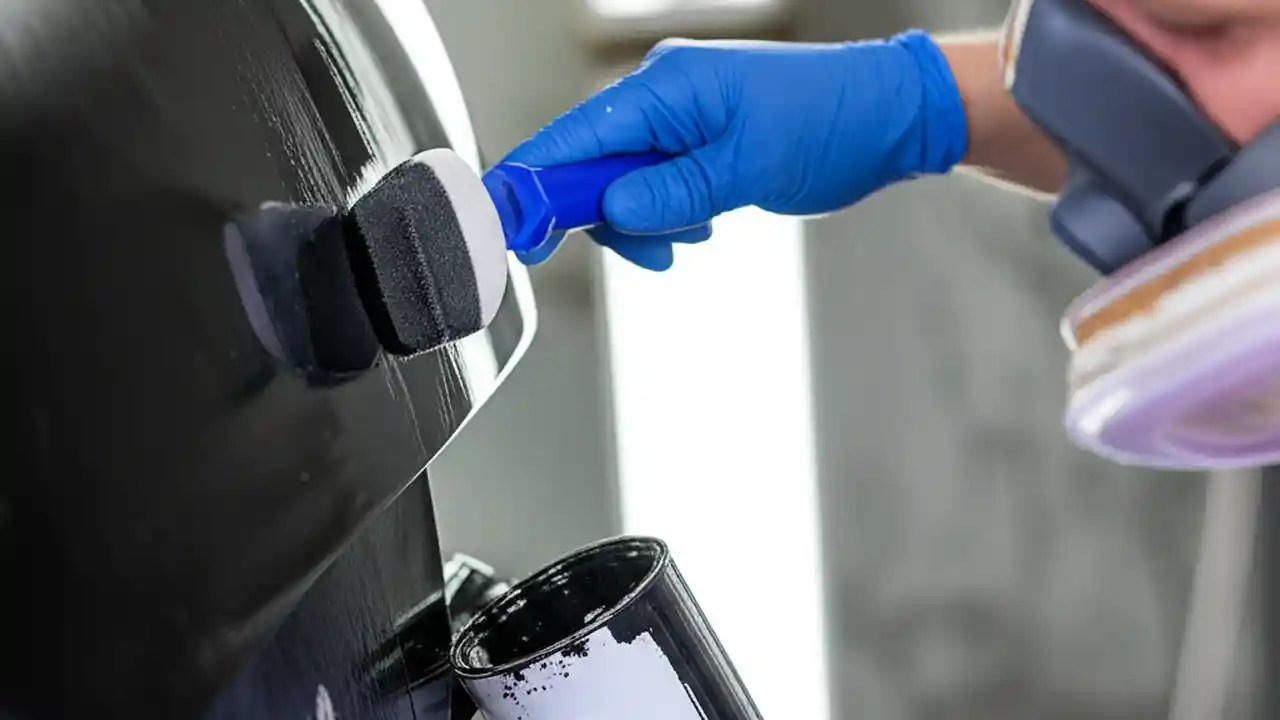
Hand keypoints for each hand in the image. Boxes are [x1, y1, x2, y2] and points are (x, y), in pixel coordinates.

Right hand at [504, 30, 968, 269]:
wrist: (886, 117)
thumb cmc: (829, 122)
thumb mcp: (748, 166)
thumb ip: (674, 191)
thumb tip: (616, 210)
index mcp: (666, 87)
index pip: (575, 134)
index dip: (534, 180)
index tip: (505, 221)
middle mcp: (664, 98)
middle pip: (592, 164)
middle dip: (604, 214)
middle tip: (641, 247)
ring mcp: (680, 122)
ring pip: (623, 185)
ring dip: (643, 222)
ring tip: (690, 237)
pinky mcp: (696, 146)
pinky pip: (654, 187)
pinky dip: (664, 216)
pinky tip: (697, 229)